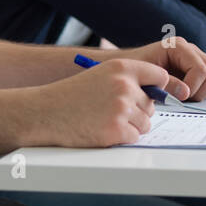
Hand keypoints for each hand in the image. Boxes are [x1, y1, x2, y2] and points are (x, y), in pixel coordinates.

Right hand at [28, 58, 178, 146]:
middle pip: (151, 105)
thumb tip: (158, 93)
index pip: (159, 76)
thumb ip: (128, 80)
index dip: (158, 88)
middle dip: (138, 113)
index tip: (151, 95)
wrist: (46, 112)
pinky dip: (121, 138)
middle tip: (112, 112)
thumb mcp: (101, 75)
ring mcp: (121, 108)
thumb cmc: (72, 95)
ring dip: (130, 127)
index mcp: (122, 68)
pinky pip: (133, 137)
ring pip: (145, 124)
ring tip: (105, 121)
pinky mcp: (116, 129)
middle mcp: (124, 85)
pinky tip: (102, 130)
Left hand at [115, 36, 205, 101]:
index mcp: (178, 46)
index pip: (201, 69)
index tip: (179, 98)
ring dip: (205, 91)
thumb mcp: (146, 78)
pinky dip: (205, 91)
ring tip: (185, 96)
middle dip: (201, 91)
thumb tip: (186, 93)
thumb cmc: (135, 71)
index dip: (193, 88)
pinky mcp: (200, 69)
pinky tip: (188, 94)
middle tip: (183, 98)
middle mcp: (191, 50)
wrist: (129, 70)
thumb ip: (166, 84)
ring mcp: (197, 58)